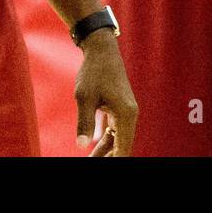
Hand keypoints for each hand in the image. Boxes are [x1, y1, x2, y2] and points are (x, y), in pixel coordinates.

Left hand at [74, 29, 137, 156]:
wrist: (101, 48)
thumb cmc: (93, 71)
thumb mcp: (85, 97)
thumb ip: (85, 122)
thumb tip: (81, 145)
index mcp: (126, 115)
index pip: (124, 149)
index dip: (113, 160)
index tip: (99, 164)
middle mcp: (129, 114)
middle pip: (122, 146)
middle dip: (109, 157)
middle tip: (91, 161)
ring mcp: (125, 110)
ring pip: (117, 138)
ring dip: (105, 150)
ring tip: (90, 159)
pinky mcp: (118, 106)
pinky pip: (114, 128)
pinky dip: (105, 139)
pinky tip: (93, 146)